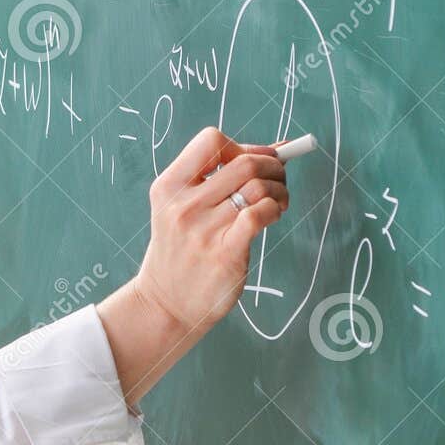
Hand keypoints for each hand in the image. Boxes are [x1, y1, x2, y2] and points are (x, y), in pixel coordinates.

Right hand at [97, 126, 287, 406]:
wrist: (165, 304)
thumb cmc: (181, 251)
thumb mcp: (180, 209)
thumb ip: (217, 179)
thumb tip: (276, 149)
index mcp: (168, 187)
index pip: (210, 141)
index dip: (241, 146)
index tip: (252, 161)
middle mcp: (183, 205)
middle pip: (243, 162)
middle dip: (273, 166)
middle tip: (278, 179)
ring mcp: (203, 230)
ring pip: (257, 187)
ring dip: (278, 190)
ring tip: (278, 201)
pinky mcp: (224, 253)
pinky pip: (259, 214)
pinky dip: (274, 209)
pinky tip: (272, 216)